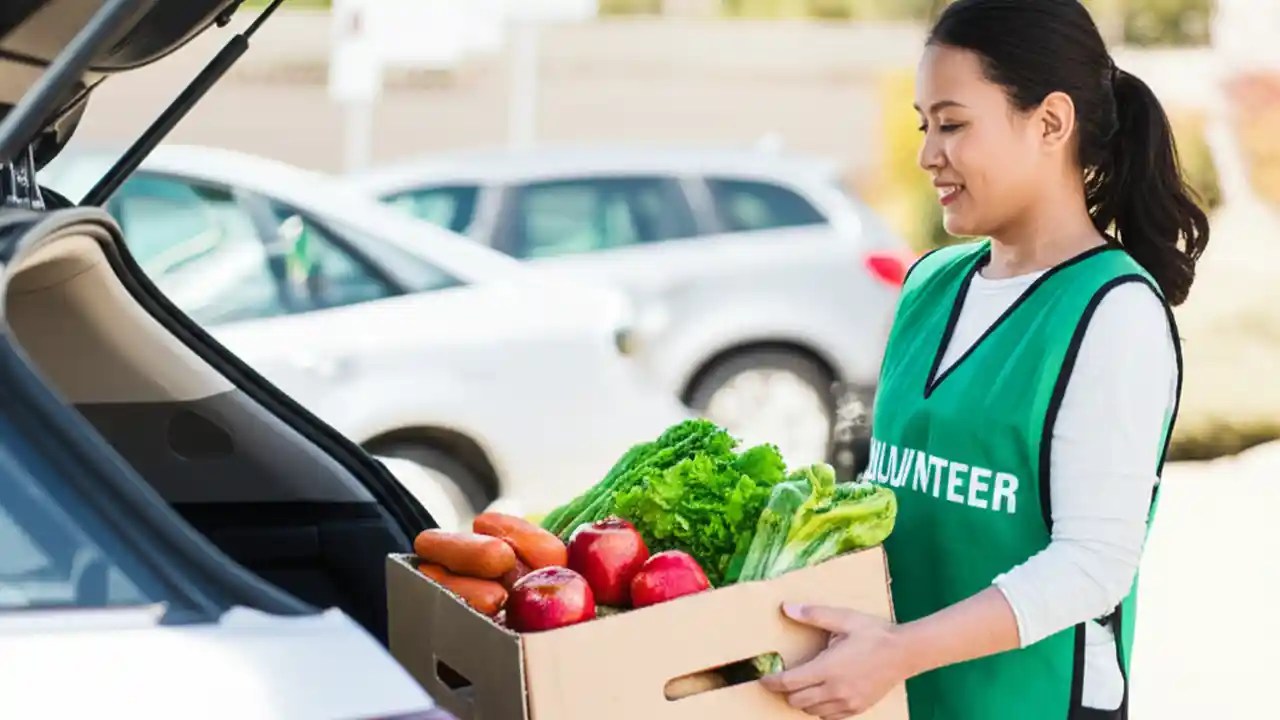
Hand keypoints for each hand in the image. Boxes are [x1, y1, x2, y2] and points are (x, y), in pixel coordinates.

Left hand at [759, 603, 911, 718]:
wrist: (905, 653)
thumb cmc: (873, 633)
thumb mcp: (843, 618)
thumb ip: (813, 614)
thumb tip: (786, 608)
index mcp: (827, 668)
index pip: (789, 682)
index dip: (771, 682)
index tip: (763, 678)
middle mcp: (834, 690)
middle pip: (796, 700)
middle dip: (785, 691)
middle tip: (783, 679)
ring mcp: (846, 702)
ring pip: (811, 711)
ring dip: (802, 700)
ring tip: (802, 686)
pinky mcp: (857, 709)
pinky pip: (829, 717)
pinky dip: (819, 709)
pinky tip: (821, 695)